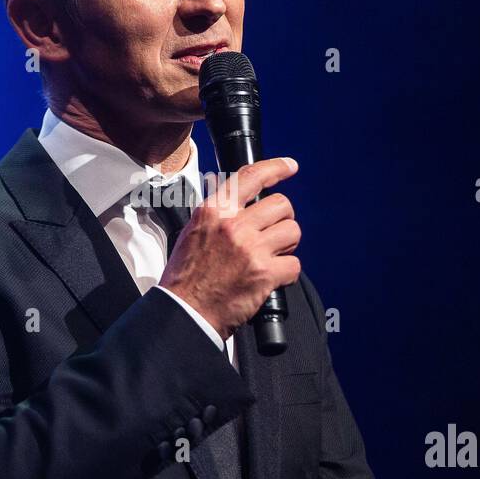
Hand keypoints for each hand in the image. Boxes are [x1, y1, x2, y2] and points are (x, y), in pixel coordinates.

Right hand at [160, 157, 300, 340]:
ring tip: (270, 257)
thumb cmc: (186, 278)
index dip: (276, 168)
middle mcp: (233, 225)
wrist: (185, 312)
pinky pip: (294, 264)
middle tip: (271, 236)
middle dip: (281, 220)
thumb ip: (219, 216)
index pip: (250, 176)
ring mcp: (251, 248)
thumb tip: (243, 205)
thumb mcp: (194, 232)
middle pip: (281, 205)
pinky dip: (287, 273)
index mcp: (214, 211)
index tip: (290, 166)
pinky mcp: (265, 273)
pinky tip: (270, 278)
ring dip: (287, 245)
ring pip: (293, 231)